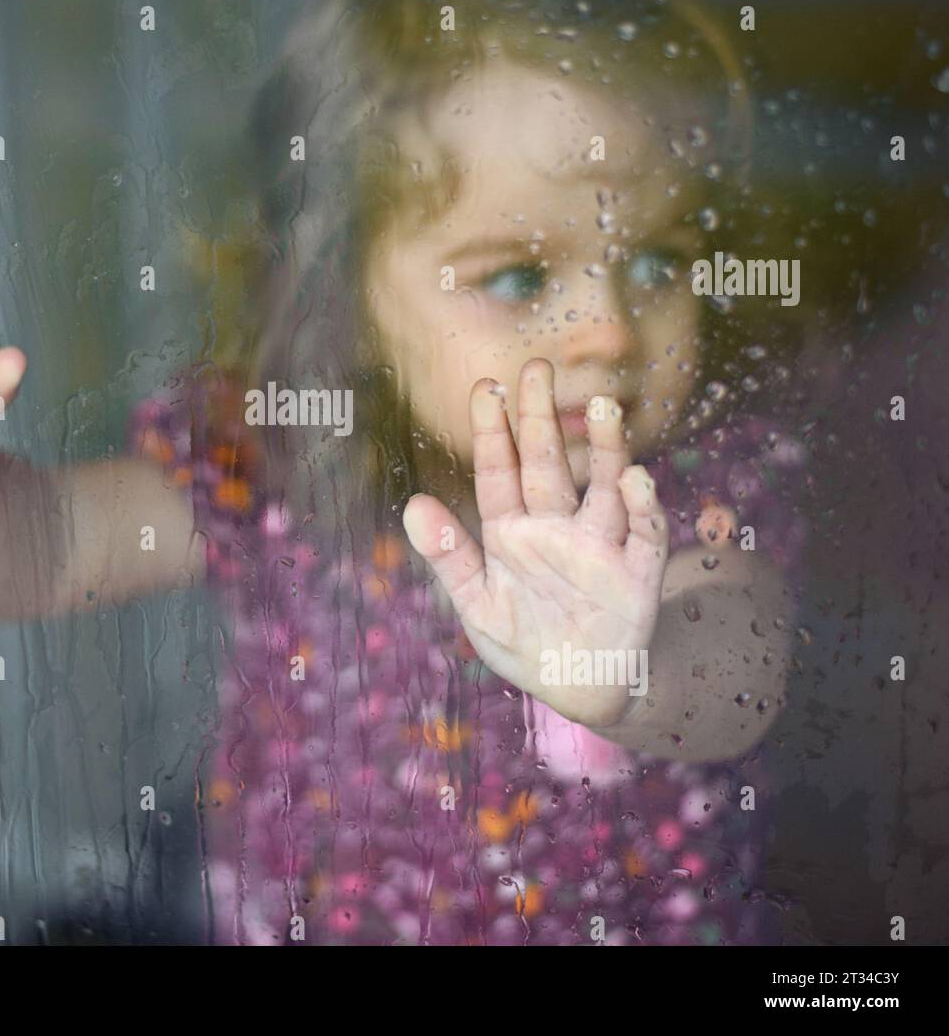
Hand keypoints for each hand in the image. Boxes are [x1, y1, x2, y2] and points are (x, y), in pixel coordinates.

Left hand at [402, 359, 669, 727]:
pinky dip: (642, 506)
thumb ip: (449, 556)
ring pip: (603, 486)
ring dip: (605, 447)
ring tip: (601, 405)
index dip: (493, 433)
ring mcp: (600, 546)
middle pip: (549, 464)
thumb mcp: (477, 605)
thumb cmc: (524, 643)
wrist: (579, 690)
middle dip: (541, 417)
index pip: (500, 473)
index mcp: (512, 534)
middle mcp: (557, 528)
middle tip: (535, 368)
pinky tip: (634, 478)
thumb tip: (412, 506)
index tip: (484, 388)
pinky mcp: (637, 574)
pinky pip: (644, 533)